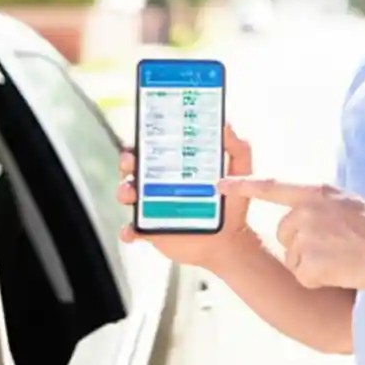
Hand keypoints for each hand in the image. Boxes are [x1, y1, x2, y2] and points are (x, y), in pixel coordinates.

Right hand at [117, 124, 256, 270]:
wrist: (230, 241)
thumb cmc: (232, 203)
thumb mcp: (240, 173)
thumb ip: (238, 148)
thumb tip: (228, 123)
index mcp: (176, 167)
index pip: (154, 147)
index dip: (143, 139)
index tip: (142, 136)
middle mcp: (159, 183)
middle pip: (134, 167)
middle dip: (127, 161)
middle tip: (131, 161)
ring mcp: (152, 206)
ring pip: (127, 194)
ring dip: (123, 191)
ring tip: (131, 195)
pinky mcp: (150, 230)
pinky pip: (131, 229)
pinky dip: (128, 230)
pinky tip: (131, 231)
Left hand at [219, 178, 364, 289]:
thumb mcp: (350, 204)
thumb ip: (322, 206)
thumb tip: (304, 217)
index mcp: (317, 193)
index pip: (271, 186)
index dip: (243, 184)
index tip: (220, 183)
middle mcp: (306, 211)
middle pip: (284, 232)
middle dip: (302, 245)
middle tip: (335, 249)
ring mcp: (305, 237)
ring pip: (293, 256)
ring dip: (313, 264)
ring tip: (343, 259)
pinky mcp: (308, 263)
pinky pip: (302, 276)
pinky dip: (319, 280)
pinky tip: (341, 272)